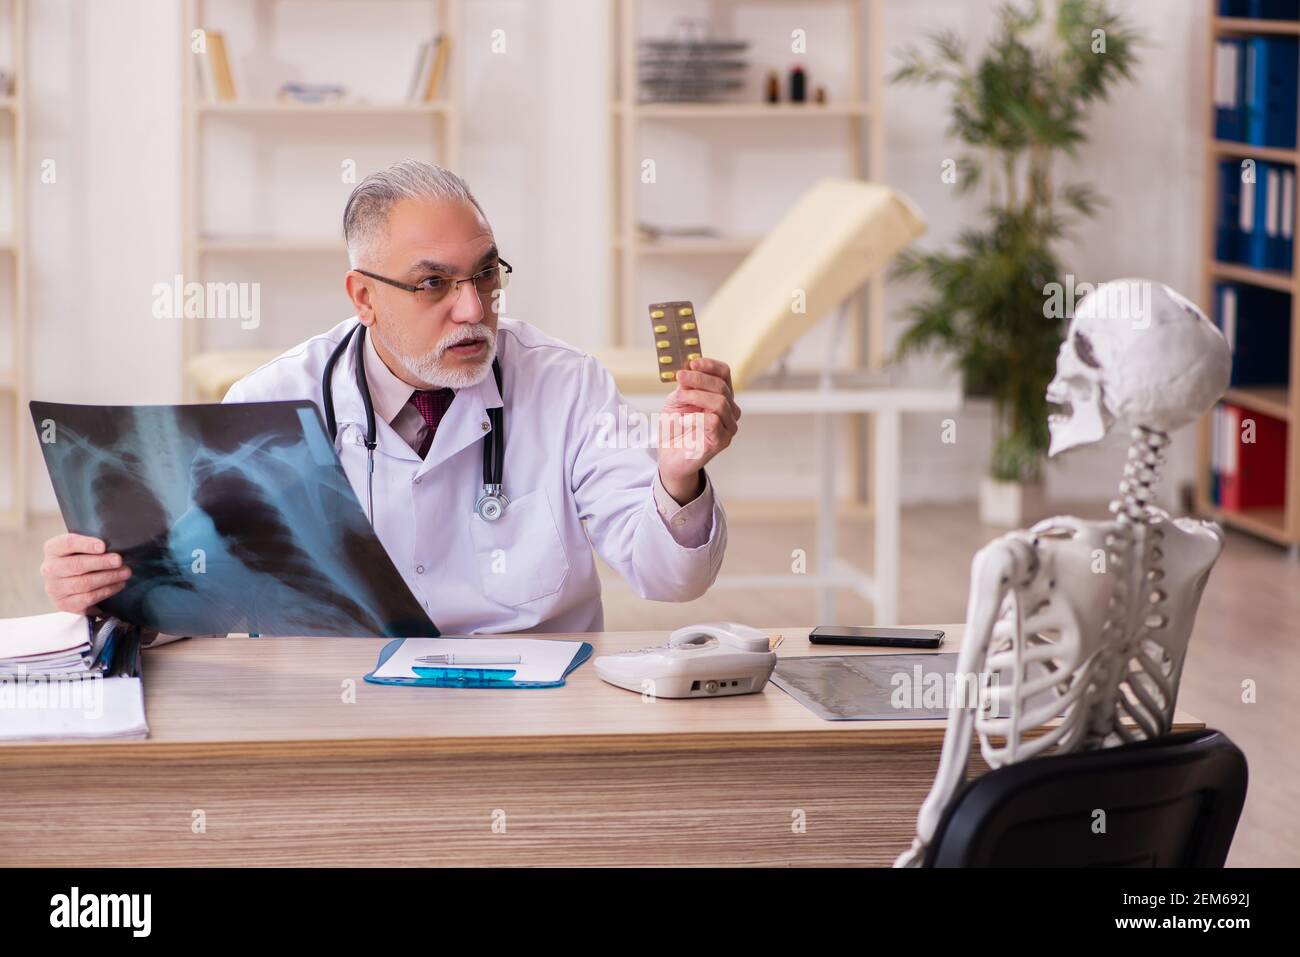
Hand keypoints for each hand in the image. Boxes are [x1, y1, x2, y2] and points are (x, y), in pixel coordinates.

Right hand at [41, 533, 131, 615]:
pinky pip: (88, 598)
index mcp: (53, 549)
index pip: (67, 543)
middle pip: (76, 565)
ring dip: (108, 577)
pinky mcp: (64, 604)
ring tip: (125, 573)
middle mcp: (50, 569)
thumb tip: (113, 549)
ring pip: (84, 583)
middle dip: (101, 563)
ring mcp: (55, 588)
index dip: (85, 544)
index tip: (103, 546)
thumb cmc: (81, 560)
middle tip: (119, 561)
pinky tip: (119, 584)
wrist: (71, 583)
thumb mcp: (83, 548)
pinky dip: (107, 590)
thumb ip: (93, 545)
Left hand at [657, 357, 740, 503]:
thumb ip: (686, 385)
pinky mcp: (721, 442)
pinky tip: (683, 421)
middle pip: (722, 386)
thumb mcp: (677, 400)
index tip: (692, 362)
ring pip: (719, 403)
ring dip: (695, 397)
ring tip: (678, 400)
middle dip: (698, 379)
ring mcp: (728, 427)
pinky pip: (713, 422)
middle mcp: (730, 411)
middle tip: (680, 377)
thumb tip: (690, 366)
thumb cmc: (675, 428)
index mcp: (721, 397)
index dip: (710, 365)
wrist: (669, 457)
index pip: (724, 374)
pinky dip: (695, 418)